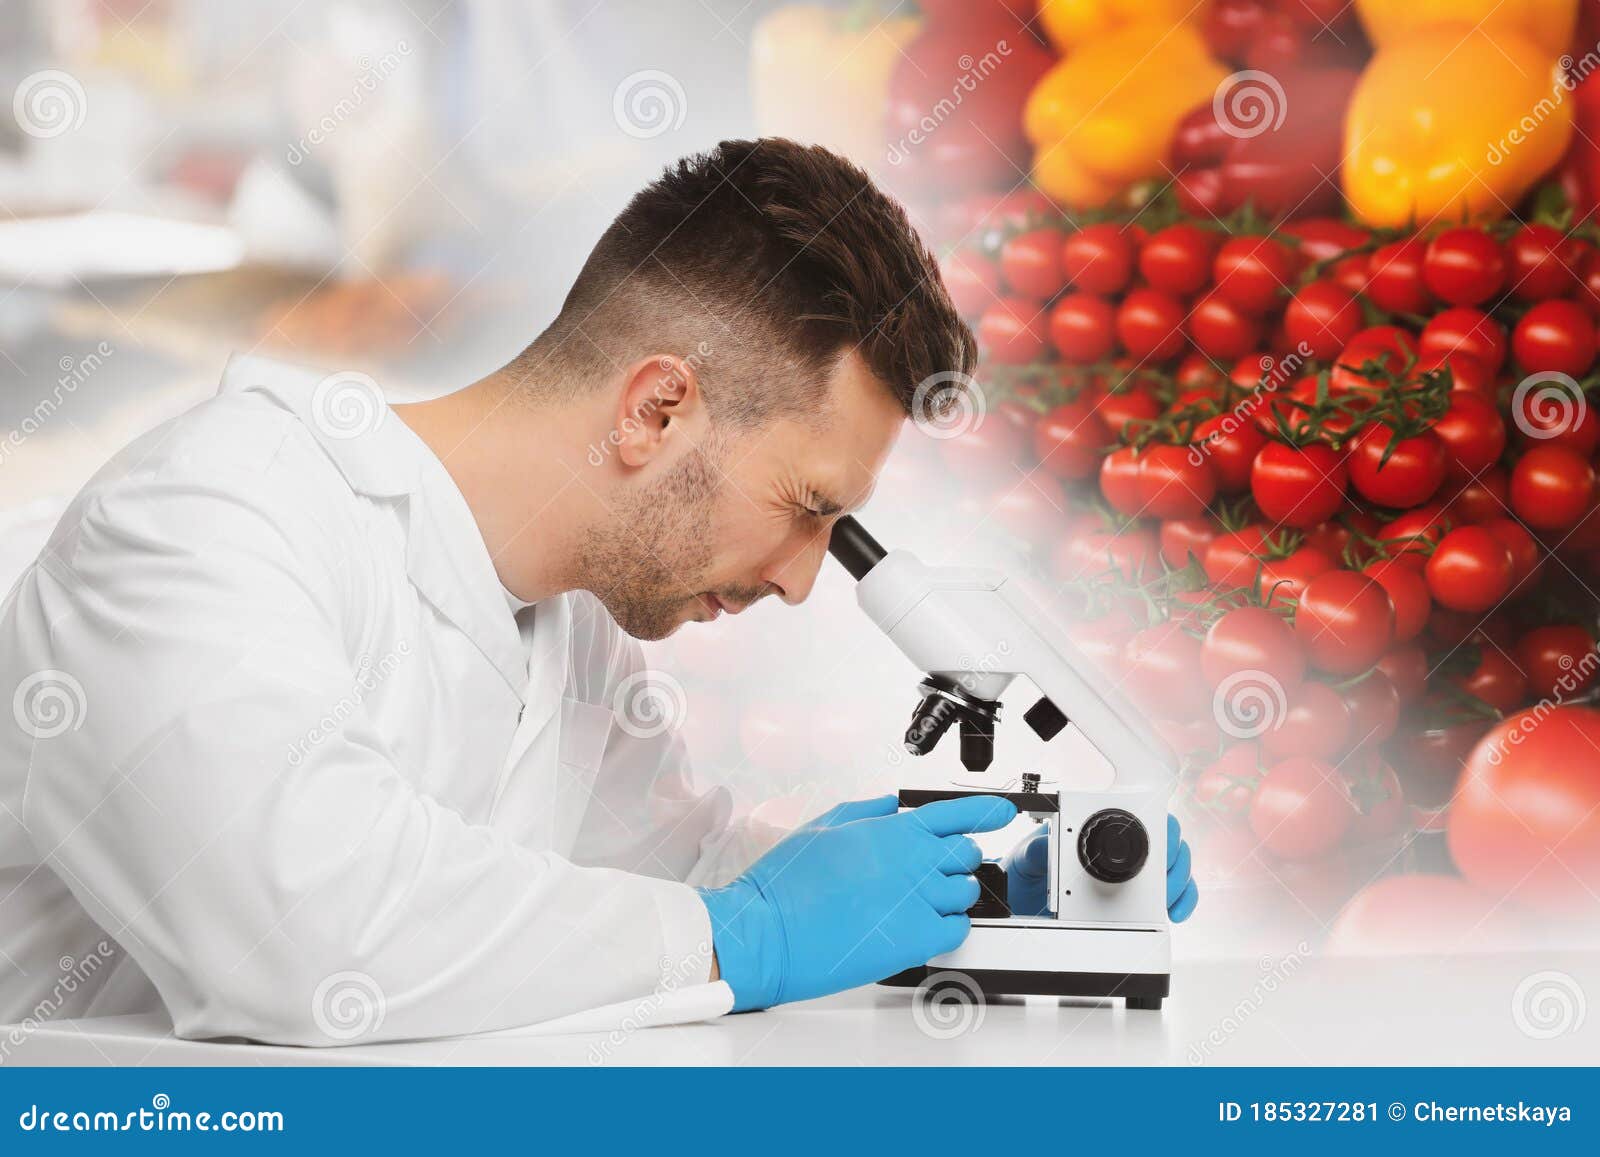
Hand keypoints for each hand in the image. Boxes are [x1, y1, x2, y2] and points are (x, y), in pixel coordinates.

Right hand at [699, 794, 1017, 1010]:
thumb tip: (890, 804)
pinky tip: (924, 927)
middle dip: (956, 860)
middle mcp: (911, 859)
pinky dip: (949, 927)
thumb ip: (863, 812)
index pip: (954, 813)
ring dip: (953, 895)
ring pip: (966, 892)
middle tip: (935, 872)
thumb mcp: (821, 829)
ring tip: (922, 904)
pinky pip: (958, 929)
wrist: (769, 932)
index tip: (1003, 812)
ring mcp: (917, 898)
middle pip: (965, 853)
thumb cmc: (785, 885)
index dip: (985, 811)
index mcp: (889, 830)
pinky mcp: (917, 937)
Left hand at [1001, 813, 1198, 921]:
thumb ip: (1037, 850)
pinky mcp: (1138, 896)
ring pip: (1174, 866)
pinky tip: (1174, 911)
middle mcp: (1119, 843)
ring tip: (1168, 899)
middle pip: (1166, 839)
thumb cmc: (1028, 870)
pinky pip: (1170, 895)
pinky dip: (1181, 900)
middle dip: (1173, 857)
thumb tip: (1050, 845)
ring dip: (1179, 880)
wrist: (1023, 902)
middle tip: (1164, 877)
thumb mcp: (1027, 857)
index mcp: (1095, 824)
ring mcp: (1132, 870)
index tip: (1159, 841)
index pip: (1138, 813)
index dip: (1157, 824)